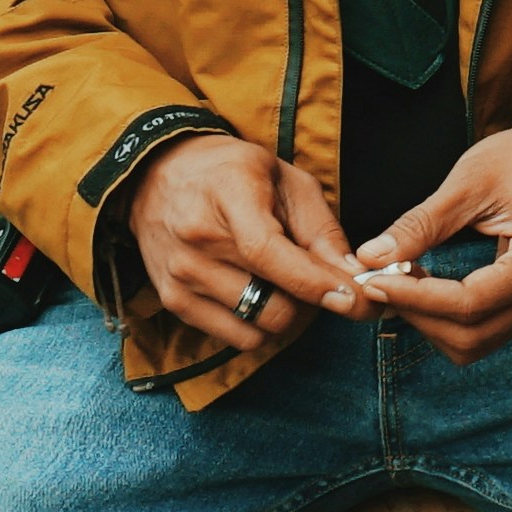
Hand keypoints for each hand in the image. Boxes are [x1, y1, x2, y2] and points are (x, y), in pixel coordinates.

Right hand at [124, 129, 360, 348]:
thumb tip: (352, 276)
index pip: (269, 253)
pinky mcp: (173, 301)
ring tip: (286, 285)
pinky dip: (260, 325)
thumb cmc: (231, 173)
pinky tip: (259, 294)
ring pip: (260, 328)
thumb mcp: (286, 180)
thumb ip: (322, 229)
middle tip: (321, 283)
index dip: (315, 283)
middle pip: (273, 305)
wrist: (158, 174)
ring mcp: (181, 276)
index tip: (352, 299)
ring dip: (287, 316)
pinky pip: (237, 338)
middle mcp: (197, 240)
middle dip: (312, 303)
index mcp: (229, 195)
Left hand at [345, 121, 511, 356]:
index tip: (375, 280)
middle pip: (471, 336)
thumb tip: (372, 256)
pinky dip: (447, 318)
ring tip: (402, 283)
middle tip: (381, 281)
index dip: (416, 298)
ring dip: (431, 322)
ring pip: (475, 343)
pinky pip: (484, 330)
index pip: (470, 303)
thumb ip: (422, 223)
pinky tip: (426, 287)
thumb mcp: (471, 181)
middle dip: (419, 315)